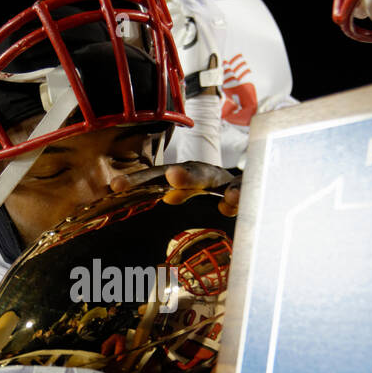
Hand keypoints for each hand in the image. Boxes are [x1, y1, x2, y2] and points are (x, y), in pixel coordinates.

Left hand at [109, 161, 239, 216]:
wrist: (256, 186)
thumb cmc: (220, 194)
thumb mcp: (197, 195)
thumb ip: (181, 195)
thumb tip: (163, 199)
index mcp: (185, 177)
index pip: (156, 178)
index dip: (137, 181)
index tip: (115, 186)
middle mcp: (201, 174)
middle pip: (178, 171)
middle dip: (157, 172)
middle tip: (139, 175)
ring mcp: (222, 180)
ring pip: (206, 176)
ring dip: (190, 176)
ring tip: (174, 178)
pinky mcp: (243, 189)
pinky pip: (239, 189)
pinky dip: (236, 193)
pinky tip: (229, 201)